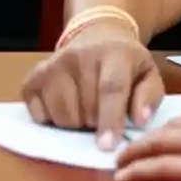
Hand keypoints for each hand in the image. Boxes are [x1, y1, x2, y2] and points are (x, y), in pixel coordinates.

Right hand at [19, 20, 161, 150]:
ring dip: (76, 125)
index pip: (111, 88)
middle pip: (86, 109)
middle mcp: (78, 56)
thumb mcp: (148, 74)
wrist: (96, 35)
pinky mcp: (32, 79)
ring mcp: (52, 66)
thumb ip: (149, 97)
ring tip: (86, 111)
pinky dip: (53, 121)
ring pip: (61, 117)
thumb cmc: (125, 64)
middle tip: (104, 116)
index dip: (110, 119)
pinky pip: (39, 117)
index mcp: (114, 53)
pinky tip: (66, 106)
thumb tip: (140, 121)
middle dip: (96, 125)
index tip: (108, 146)